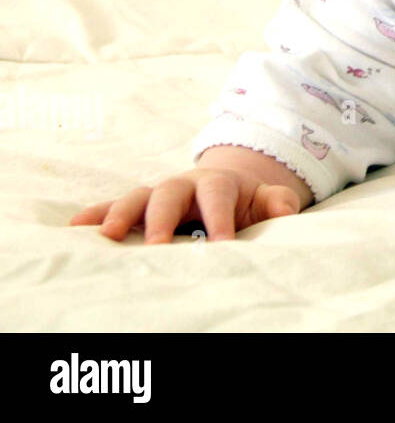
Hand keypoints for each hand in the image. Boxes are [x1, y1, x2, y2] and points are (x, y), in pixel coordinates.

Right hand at [68, 167, 301, 243]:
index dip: (219, 218)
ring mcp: (156, 194)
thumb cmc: (245, 202)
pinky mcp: (137, 207)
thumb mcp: (266, 199)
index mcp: (217, 183)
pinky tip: (75, 228)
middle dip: (162, 218)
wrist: (226, 189)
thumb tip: (285, 207)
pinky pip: (112, 208)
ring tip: (107, 237)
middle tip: (157, 246)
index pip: (217, 197)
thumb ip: (277, 202)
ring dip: (120, 215)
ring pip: (136, 198)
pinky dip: (94, 216)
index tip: (221, 245)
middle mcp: (182, 185)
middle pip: (169, 194)